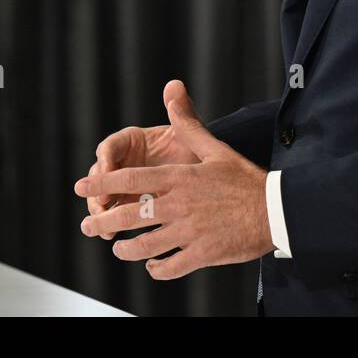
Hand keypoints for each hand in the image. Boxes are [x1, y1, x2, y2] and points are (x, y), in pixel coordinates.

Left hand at [74, 80, 272, 278]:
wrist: (275, 209)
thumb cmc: (244, 178)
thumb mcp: (214, 148)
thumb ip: (188, 123)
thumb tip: (171, 89)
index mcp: (180, 178)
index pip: (132, 178)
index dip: (103, 183)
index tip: (82, 187)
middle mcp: (180, 204)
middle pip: (132, 215)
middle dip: (105, 221)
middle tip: (88, 225)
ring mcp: (190, 231)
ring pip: (145, 244)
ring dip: (126, 248)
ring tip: (117, 248)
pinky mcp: (202, 253)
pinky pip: (170, 266)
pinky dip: (157, 268)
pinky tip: (152, 265)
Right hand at [80, 79, 203, 239]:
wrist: (207, 184)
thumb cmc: (196, 155)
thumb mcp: (192, 137)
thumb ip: (183, 113)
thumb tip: (175, 85)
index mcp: (133, 142)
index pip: (111, 146)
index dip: (105, 158)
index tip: (106, 170)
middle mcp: (123, 163)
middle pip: (100, 174)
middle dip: (97, 189)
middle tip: (100, 202)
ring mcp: (123, 186)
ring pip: (102, 197)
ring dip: (99, 210)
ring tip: (102, 226)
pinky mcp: (128, 206)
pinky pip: (114, 216)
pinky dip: (110, 225)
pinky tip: (111, 238)